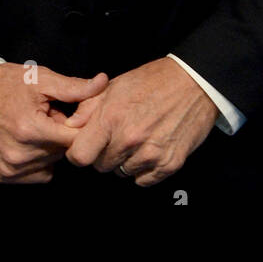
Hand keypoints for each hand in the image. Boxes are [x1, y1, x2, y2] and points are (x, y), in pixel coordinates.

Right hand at [0, 63, 107, 183]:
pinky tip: (27, 141)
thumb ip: (74, 87)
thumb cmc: (4, 84)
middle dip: (61, 135)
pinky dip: (38, 161)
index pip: (75, 139)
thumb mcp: (39, 78)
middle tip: (47, 116)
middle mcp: (19, 155)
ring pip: (52, 165)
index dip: (77, 124)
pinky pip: (37, 175)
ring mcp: (10, 169)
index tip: (69, 112)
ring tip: (35, 127)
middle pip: (63, 153)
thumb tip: (102, 83)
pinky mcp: (3, 177)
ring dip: (50, 149)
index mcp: (30, 130)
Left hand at [63, 57, 217, 186]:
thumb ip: (88, 107)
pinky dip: (143, 169)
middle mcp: (129, 139)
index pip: (80, 156)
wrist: (192, 83)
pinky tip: (147, 149)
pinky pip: (143, 181)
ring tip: (134, 139)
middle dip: (102, 153)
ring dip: (123, 161)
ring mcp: (151, 154)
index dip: (78, 153)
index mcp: (111, 118)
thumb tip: (70, 125)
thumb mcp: (113, 86)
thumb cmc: (151, 81)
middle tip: (114, 136)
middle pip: (100, 166)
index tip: (84, 146)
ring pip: (122, 173)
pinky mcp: (169, 164)